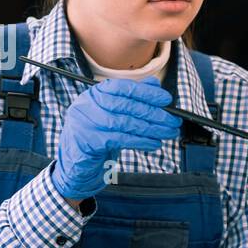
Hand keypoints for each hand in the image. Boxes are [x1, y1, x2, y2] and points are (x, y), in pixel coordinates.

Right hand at [50, 77, 180, 200]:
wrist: (75, 164)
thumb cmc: (97, 136)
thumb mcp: (113, 114)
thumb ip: (132, 98)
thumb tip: (154, 84)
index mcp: (95, 93)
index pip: (124, 88)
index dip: (147, 93)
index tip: (166, 99)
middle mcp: (87, 104)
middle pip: (126, 106)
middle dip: (154, 113)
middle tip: (173, 120)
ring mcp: (85, 122)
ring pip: (125, 123)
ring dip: (151, 129)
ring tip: (167, 133)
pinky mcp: (88, 141)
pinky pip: (120, 139)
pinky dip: (140, 141)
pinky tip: (153, 144)